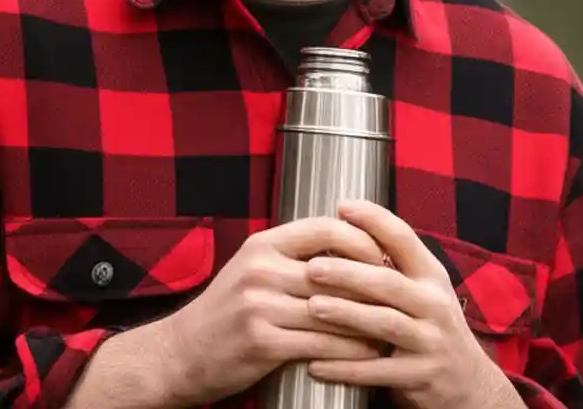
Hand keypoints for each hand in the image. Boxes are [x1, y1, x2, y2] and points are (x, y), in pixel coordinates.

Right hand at [154, 217, 387, 405]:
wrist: (180, 353)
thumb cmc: (226, 312)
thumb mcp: (253, 269)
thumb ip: (293, 256)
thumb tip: (351, 246)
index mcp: (263, 245)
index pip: (327, 228)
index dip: (364, 240)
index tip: (386, 258)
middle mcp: (261, 269)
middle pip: (336, 271)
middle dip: (374, 286)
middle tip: (401, 297)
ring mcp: (259, 306)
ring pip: (334, 310)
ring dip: (369, 322)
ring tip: (393, 328)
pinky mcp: (262, 342)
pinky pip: (322, 344)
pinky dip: (351, 351)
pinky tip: (368, 354)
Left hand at [303, 201, 521, 408]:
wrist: (469, 383)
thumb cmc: (431, 327)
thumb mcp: (423, 290)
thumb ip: (392, 264)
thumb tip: (343, 225)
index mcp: (431, 276)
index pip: (404, 239)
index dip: (375, 220)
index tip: (342, 206)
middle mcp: (435, 305)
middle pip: (389, 283)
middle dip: (349, 273)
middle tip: (311, 267)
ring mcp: (430, 342)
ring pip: (385, 324)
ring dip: (347, 315)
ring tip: (312, 307)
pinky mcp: (421, 376)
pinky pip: (378, 372)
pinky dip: (346, 369)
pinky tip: (315, 365)